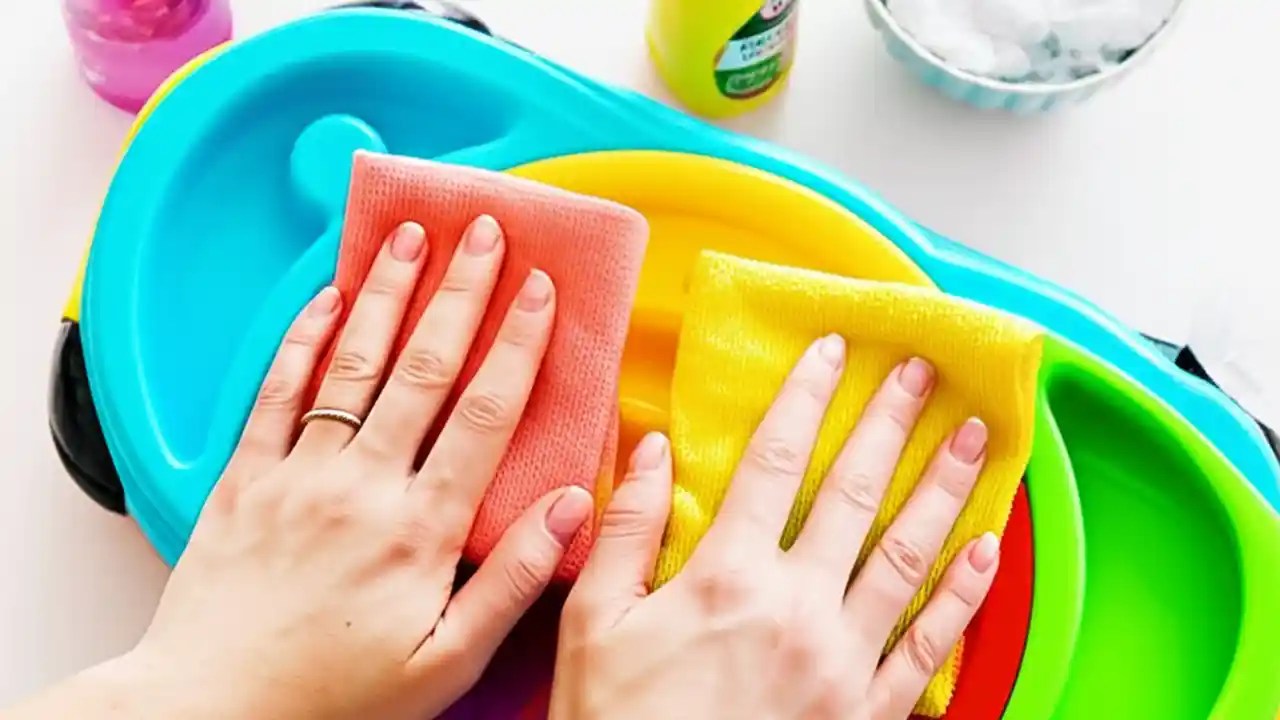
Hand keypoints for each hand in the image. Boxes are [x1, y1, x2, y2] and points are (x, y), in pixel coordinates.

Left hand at [106, 218, 589, 719]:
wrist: (211, 711)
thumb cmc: (333, 697)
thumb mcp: (445, 663)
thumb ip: (514, 582)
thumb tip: (570, 509)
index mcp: (420, 528)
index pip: (483, 413)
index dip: (517, 344)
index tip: (541, 290)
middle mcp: (361, 484)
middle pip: (423, 368)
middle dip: (460, 291)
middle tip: (487, 232)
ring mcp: (298, 474)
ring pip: (352, 363)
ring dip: (386, 292)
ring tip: (410, 234)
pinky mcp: (245, 477)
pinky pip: (276, 392)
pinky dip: (302, 338)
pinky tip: (326, 297)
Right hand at [550, 335, 999, 719]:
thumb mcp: (593, 626)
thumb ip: (627, 532)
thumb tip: (652, 450)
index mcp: (727, 576)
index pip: (775, 462)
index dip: (805, 397)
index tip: (833, 349)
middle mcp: (797, 606)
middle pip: (855, 493)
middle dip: (891, 423)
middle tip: (922, 370)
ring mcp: (843, 660)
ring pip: (908, 556)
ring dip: (946, 488)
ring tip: (977, 436)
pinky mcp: (870, 712)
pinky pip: (930, 646)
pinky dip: (964, 596)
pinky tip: (988, 551)